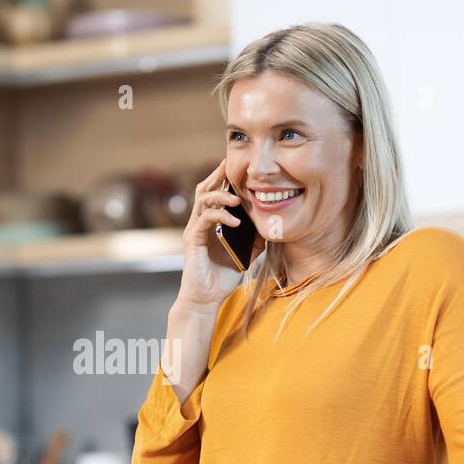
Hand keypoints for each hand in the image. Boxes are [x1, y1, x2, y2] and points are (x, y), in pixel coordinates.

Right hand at [176, 159, 264, 310]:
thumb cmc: (222, 277)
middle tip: (232, 166)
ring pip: (203, 200)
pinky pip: (205, 220)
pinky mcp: (193, 240)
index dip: (224, 179)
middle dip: (218, 176)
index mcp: (210, 223)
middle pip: (205, 189)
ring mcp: (194, 230)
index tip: (239, 167)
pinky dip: (221, 217)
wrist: (206, 298)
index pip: (215, 193)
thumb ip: (254, 238)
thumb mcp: (245, 253)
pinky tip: (236, 221)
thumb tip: (270, 225)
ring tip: (238, 198)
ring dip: (222, 196)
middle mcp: (199, 222)